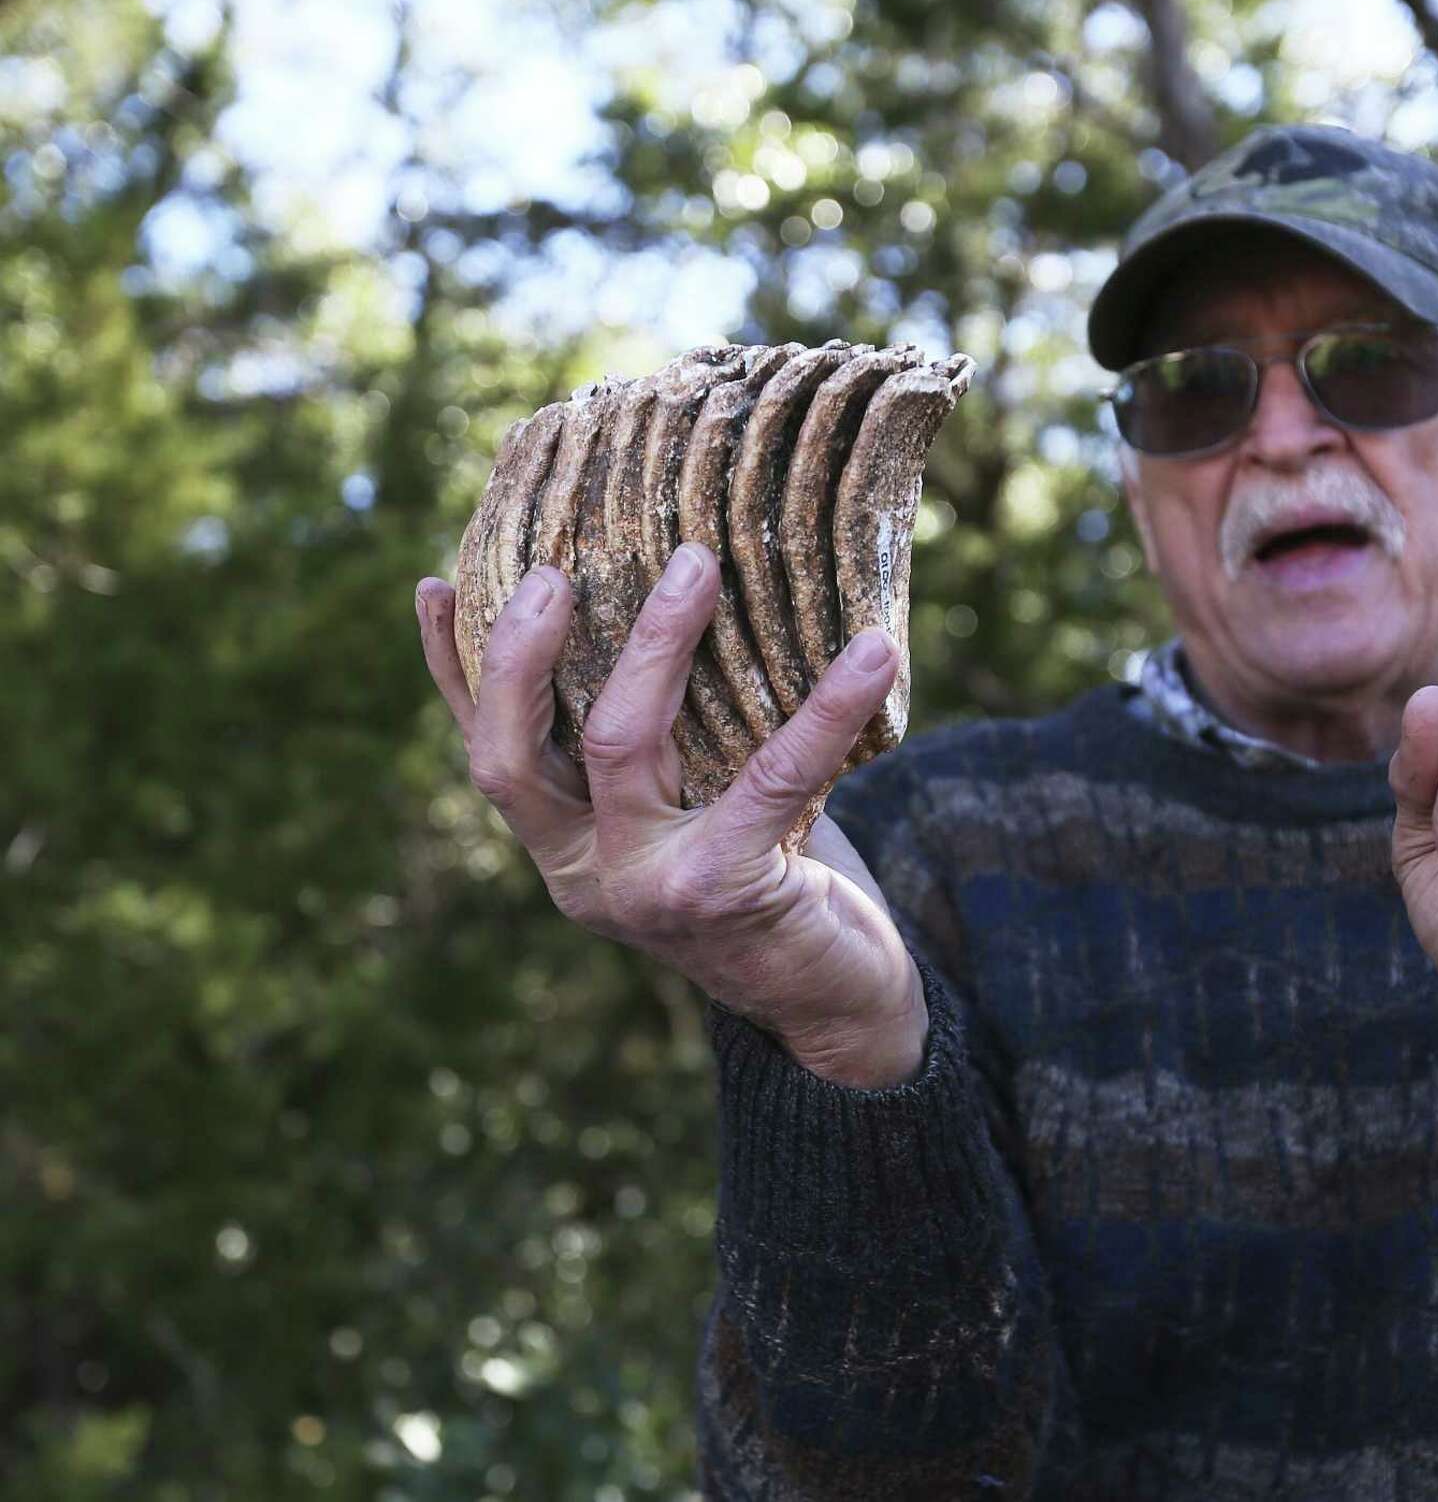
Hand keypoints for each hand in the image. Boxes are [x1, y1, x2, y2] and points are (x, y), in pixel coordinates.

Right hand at [414, 542, 925, 1088]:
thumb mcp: (696, 807)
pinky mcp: (727, 891)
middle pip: (516, 753)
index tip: (433, 583)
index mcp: (563, 847)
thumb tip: (692, 590)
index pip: (489, 751)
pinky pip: (773, 778)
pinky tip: (874, 654)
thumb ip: (673, 738)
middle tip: (558, 569)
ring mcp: (646, 887)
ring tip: (697, 565)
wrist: (834, 1002)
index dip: (452, 671)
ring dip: (656, 644)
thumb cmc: (769, 879)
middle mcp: (584, 872)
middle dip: (524, 652)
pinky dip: (827, 708)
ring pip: (621, 745)